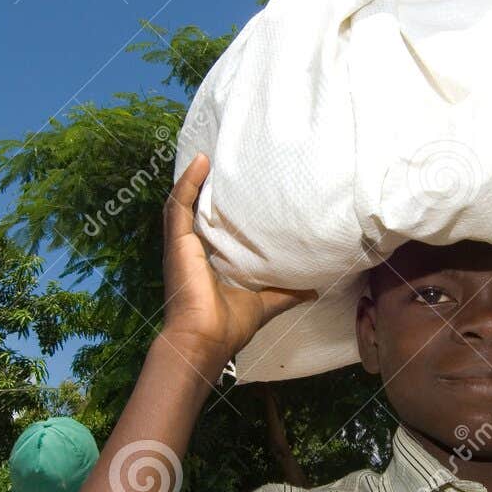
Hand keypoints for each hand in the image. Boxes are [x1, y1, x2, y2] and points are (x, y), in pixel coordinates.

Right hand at [160, 153, 313, 372]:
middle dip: (205, 185)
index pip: (213, 225)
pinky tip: (201, 161)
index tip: (238, 184)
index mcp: (208, 261)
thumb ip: (285, 293)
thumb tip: (314, 289)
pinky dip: (188, 181)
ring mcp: (181, 244)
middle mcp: (192, 250)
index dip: (220, 205)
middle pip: (196, 209)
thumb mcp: (265, 303)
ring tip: (209, 152)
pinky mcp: (177, 241)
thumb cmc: (229, 326)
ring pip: (183, 202)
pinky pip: (179, 204)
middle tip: (222, 159)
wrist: (207, 339)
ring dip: (194, 176)